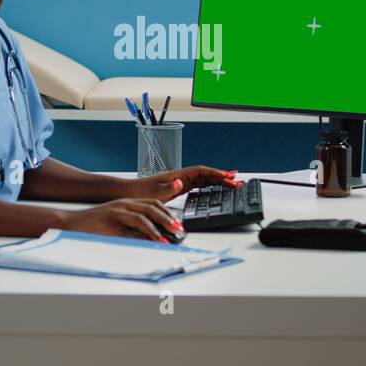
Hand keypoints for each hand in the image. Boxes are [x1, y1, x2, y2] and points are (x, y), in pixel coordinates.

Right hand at [58, 198, 182, 242]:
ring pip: (141, 217)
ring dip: (156, 229)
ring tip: (165, 239)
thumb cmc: (94, 222)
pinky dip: (140, 238)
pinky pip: (128, 232)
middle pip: (151, 208)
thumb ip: (132, 223)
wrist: (71, 221)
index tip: (177, 223)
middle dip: (167, 219)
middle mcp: (123, 204)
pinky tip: (147, 244)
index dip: (167, 212)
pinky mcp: (109, 224)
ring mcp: (116, 213)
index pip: (153, 203)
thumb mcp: (116, 217)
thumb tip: (152, 235)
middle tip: (177, 230)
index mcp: (126, 202)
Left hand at [126, 166, 241, 201]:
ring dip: (218, 181)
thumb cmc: (139, 192)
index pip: (201, 171)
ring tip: (232, 183)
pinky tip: (215, 187)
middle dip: (222, 177)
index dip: (216, 173)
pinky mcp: (178, 188)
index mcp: (177, 175)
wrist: (128, 193)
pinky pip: (198, 185)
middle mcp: (181, 177)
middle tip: (237, 182)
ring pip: (204, 179)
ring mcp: (180, 182)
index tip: (228, 177)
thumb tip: (180, 182)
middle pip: (206, 174)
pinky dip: (209, 185)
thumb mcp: (154, 192)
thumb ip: (168, 187)